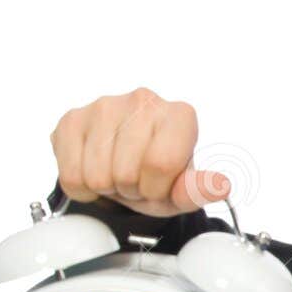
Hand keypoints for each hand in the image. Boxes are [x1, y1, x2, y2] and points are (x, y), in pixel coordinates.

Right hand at [50, 86, 229, 216]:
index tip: (158, 184)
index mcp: (180, 115)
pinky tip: (94, 169)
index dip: (157, 188)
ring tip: (116, 173)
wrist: (122, 167)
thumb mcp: (182, 191)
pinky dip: (82, 186)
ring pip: (97, 176)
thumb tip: (220, 186)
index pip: (161, 163)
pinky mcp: (72, 119)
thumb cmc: (159, 176)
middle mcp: (143, 100)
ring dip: (107, 187)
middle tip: (135, 179)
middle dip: (131, 189)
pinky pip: (71, 176)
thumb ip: (198, 190)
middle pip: (127, 173)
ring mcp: (104, 105)